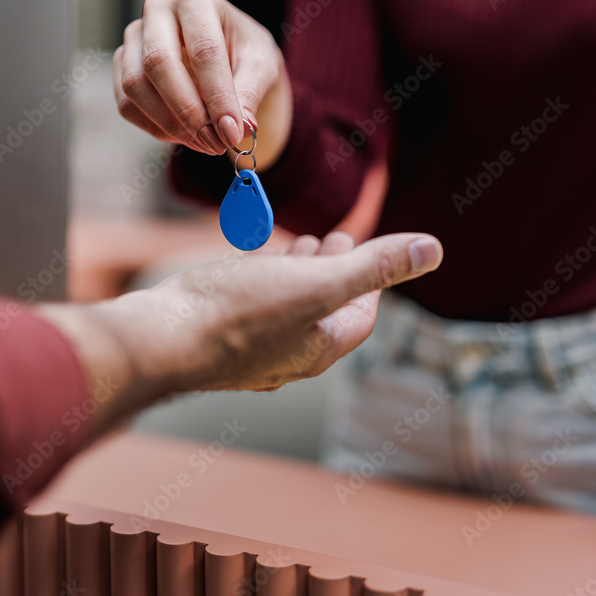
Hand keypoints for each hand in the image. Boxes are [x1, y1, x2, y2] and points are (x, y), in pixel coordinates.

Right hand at [37, 231, 442, 434]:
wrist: (161, 338)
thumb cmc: (237, 312)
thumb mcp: (318, 282)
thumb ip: (373, 266)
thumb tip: (433, 249)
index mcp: (318, 348)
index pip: (362, 316)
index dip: (372, 281)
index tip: (369, 250)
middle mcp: (288, 357)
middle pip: (326, 312)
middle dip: (336, 272)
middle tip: (335, 238)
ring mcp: (251, 351)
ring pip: (288, 309)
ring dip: (300, 275)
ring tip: (299, 244)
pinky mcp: (220, 338)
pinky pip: (255, 308)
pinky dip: (266, 281)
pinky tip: (255, 261)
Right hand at [113, 0, 292, 167]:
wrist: (228, 54)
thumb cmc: (245, 53)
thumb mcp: (261, 67)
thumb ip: (250, 94)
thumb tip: (237, 128)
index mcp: (196, 1)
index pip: (203, 51)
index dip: (218, 97)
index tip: (232, 133)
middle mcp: (157, 11)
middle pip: (158, 64)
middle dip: (189, 112)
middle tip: (216, 143)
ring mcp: (134, 38)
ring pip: (136, 87)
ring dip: (172, 125)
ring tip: (207, 143)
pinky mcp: (122, 66)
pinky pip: (127, 105)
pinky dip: (157, 129)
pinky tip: (186, 136)